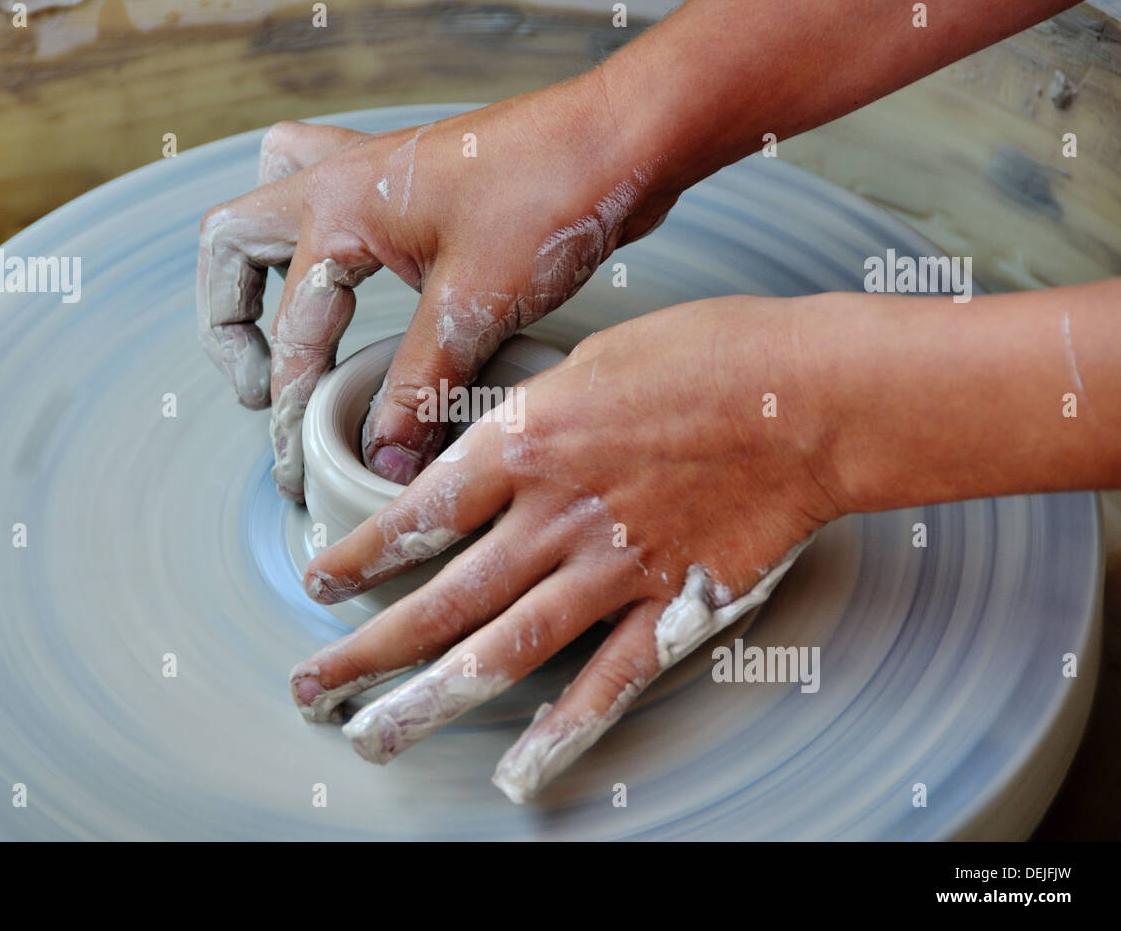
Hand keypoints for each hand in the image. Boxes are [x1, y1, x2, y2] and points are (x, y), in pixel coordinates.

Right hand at [195, 69, 680, 499]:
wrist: (618, 142)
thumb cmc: (548, 197)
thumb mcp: (474, 307)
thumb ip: (420, 386)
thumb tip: (386, 458)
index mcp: (336, 207)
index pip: (293, 329)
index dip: (290, 404)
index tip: (300, 460)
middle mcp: (339, 181)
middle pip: (233, 242)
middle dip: (231, 323)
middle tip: (261, 386)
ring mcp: (373, 175)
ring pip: (271, 198)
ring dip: (259, 262)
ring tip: (276, 326)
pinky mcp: (410, 186)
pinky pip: (329, 201)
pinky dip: (318, 242)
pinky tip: (346, 280)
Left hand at [288, 295, 838, 800]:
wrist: (811, 394)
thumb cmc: (708, 354)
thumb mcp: (587, 361)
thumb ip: (528, 422)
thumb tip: (484, 454)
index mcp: (527, 441)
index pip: (415, 513)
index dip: (358, 556)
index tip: (321, 583)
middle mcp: (554, 514)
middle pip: (439, 598)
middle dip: (365, 652)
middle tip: (311, 689)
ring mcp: (611, 567)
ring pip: (501, 649)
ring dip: (427, 700)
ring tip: (373, 736)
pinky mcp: (671, 605)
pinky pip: (605, 681)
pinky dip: (559, 730)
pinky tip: (518, 769)